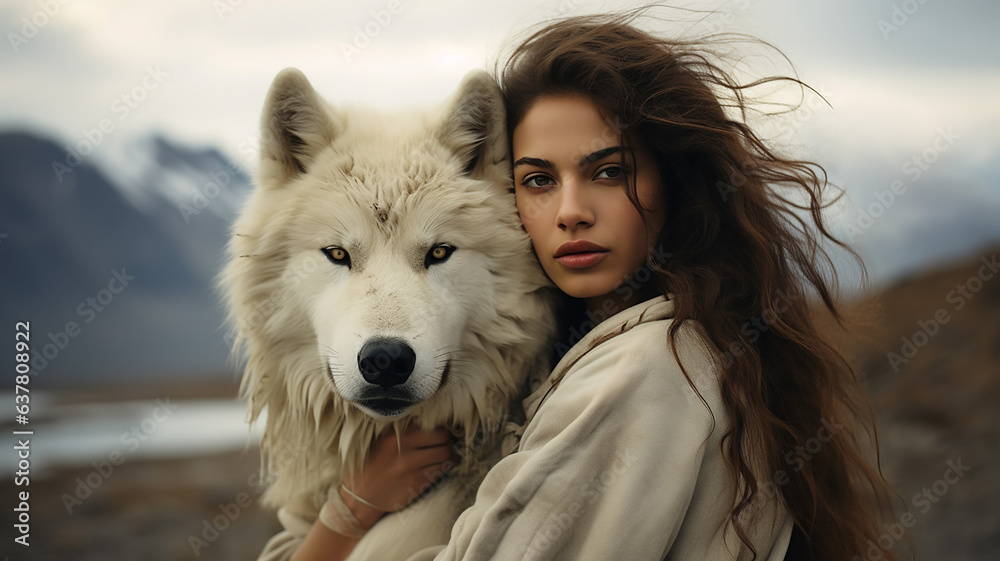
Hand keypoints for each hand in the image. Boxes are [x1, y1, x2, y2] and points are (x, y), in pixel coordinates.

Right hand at [340, 426, 457, 528]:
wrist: (359, 497)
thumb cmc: (371, 464)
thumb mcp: (381, 440)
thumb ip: (403, 430)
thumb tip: (430, 422)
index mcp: (396, 435)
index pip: (432, 426)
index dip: (440, 428)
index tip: (439, 431)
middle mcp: (405, 451)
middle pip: (443, 439)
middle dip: (448, 440)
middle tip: (445, 442)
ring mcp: (412, 469)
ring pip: (445, 456)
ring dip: (450, 454)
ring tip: (446, 454)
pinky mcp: (416, 484)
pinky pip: (440, 472)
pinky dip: (446, 467)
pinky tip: (442, 465)